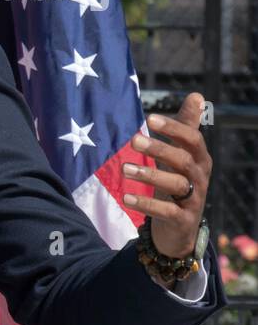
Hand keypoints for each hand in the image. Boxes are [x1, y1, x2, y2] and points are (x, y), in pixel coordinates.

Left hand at [122, 92, 210, 258]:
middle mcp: (200, 177)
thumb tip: (196, 95)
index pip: (192, 139)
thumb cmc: (178, 182)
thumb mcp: (180, 154)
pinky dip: (147, 204)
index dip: (174, 128)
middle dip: (159, 149)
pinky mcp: (183, 219)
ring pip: (176, 184)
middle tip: (133, 139)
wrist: (180, 228)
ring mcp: (193, 199)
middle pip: (183, 159)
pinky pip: (167, 211)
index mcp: (198, 159)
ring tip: (124, 169)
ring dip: (150, 174)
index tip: (149, 118)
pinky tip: (126, 197)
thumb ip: (185, 127)